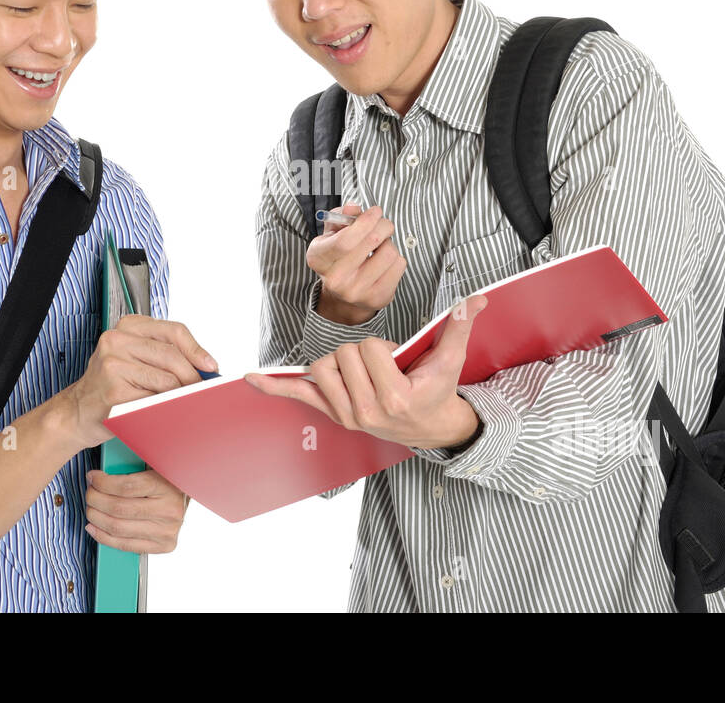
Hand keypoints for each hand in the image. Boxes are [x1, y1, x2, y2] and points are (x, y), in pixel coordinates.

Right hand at [64, 315, 216, 446]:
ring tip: (182, 402)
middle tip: (200, 391)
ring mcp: (113, 364)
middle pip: (172, 356)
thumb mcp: (135, 359)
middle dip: (192, 376)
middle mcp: (117, 340)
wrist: (77, 412)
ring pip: (166, 380)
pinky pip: (153, 400)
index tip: (210, 365)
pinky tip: (163, 411)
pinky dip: (164, 408)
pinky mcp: (114, 390)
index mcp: (128, 326)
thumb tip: (205, 364)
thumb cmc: (111, 386)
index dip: (197, 349)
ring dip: (180, 395)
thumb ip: (164, 354)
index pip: (173, 331)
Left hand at [85, 467, 188, 553]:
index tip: (93, 477)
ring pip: (118, 528)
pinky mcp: (162, 545)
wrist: (190, 499)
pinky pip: (124, 545)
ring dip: (96, 518)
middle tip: (89, 492)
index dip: (103, 482)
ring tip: (90, 508)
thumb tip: (101, 473)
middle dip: (95, 499)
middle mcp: (168, 511)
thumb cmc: (168, 481)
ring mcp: (166, 531)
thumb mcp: (156, 467)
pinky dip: (103, 537)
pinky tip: (94, 527)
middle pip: (118, 508)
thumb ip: (133, 468)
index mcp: (167, 486)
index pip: (126, 486)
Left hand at [246, 295, 487, 448]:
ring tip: (361, 369)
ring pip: (322, 367)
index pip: (368, 349)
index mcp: (394, 396)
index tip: (396, 359)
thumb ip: (458, 327)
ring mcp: (347, 416)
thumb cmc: (437, 389)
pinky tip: (251, 378)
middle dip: (361, 350)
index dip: (382, 346)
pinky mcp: (334, 415)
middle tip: (382, 366)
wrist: (431, 427)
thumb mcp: (450, 359)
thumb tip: (472, 298)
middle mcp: (367, 411)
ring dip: (338, 360)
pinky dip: (276, 387)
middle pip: (342, 355)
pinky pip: (300, 397)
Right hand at [308, 204, 406, 325]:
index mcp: (319, 258)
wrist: (344, 296)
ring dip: (389, 243)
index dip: (365, 221)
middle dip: (383, 225)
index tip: (375, 211)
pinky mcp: (377, 298)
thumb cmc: (339, 257)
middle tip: (383, 224)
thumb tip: (354, 208)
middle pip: (371, 241)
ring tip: (380, 247)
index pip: (345, 240)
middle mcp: (335, 278)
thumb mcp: (332, 234)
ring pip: (389, 252)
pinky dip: (396, 258)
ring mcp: (357, 291)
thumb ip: (342, 217)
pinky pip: (399, 265)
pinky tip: (384, 262)